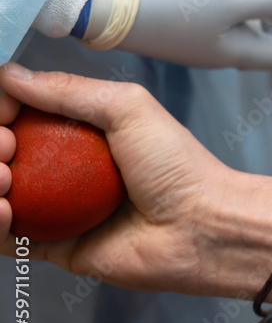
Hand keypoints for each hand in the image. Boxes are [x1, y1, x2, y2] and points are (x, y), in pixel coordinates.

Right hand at [0, 64, 271, 296]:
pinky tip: (2, 212)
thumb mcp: (128, 108)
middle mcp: (66, 166)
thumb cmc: (177, 167)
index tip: (6, 118)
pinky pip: (7, 238)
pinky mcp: (58, 246)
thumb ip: (69, 90)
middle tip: (7, 152)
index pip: (19, 113)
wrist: (202, 227)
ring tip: (3, 182)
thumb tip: (12, 76)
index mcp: (83, 131)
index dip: (2, 112)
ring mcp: (60, 207)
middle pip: (3, 152)